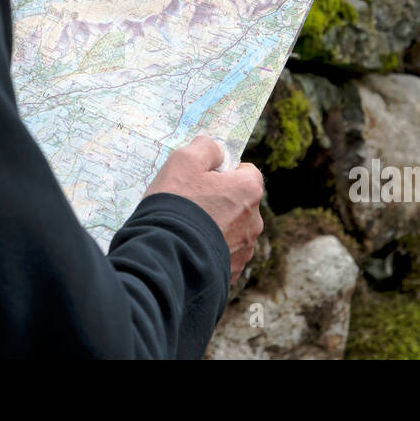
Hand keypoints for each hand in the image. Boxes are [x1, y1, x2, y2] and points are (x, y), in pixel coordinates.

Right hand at [143, 135, 263, 284]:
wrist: (165, 256)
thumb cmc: (175, 204)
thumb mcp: (184, 160)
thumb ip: (205, 148)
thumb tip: (217, 150)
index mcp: (248, 191)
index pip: (248, 172)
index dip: (225, 172)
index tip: (204, 179)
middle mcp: (254, 222)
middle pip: (240, 203)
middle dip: (221, 201)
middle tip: (192, 204)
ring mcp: (245, 250)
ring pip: (233, 231)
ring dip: (217, 227)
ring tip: (188, 229)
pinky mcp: (233, 272)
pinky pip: (224, 254)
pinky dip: (211, 250)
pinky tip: (191, 248)